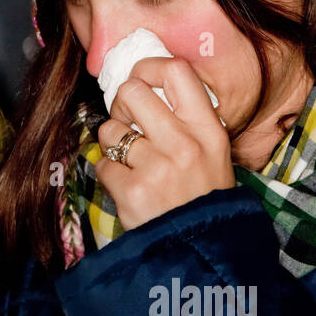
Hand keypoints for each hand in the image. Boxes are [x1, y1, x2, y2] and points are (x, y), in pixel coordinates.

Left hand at [96, 56, 235, 229]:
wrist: (201, 247)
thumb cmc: (202, 194)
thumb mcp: (212, 151)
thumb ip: (185, 119)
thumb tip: (144, 83)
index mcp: (208, 129)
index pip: (177, 71)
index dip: (150, 68)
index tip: (142, 80)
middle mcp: (184, 144)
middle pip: (132, 91)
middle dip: (122, 105)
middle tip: (130, 125)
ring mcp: (157, 168)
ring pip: (109, 129)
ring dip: (113, 142)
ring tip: (132, 161)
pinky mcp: (132, 191)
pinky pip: (102, 163)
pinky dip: (110, 173)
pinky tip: (130, 186)